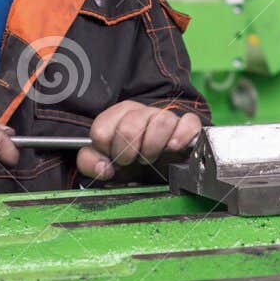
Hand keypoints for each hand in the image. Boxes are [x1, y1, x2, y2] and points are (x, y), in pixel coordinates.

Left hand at [76, 101, 201, 180]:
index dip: (106, 150)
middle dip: (128, 151)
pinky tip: (173, 148)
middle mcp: (141, 112)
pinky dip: (182, 135)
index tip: (112, 158)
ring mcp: (165, 117)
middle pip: (131, 126)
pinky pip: (189, 122)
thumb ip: (90, 162)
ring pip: (161, 122)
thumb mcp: (104, 163)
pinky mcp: (187, 126)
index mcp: (117, 116)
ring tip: (150, 158)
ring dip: (153, 147)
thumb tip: (103, 167)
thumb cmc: (129, 162)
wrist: (157, 167)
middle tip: (132, 161)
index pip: (103, 129)